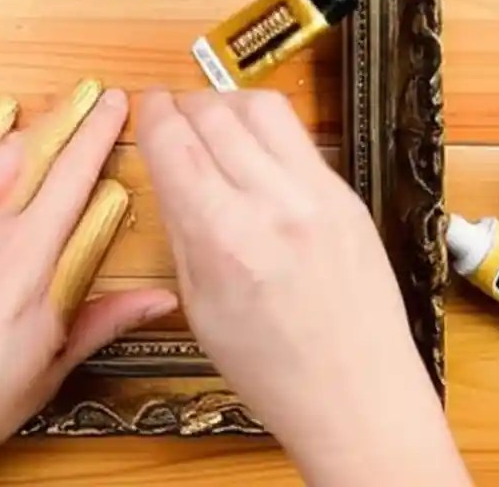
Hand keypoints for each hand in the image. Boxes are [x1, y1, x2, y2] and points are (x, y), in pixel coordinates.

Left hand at [0, 88, 176, 486]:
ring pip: (1, 157)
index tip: (122, 110)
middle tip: (100, 92)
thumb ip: (103, 321)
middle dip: (77, 120)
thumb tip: (157, 301)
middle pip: (43, 158)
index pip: (79, 182)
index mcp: (34, 265)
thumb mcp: (48, 368)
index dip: (102, 139)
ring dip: (35, 126)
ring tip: (59, 103)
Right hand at [135, 89, 468, 486]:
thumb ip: (181, 230)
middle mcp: (271, 204)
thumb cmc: (271, 369)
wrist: (356, 395)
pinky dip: (266, 129)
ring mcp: (317, 195)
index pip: (172, 142)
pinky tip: (253, 148)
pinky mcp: (348, 195)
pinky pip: (298, 138)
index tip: (142, 104)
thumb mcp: (199, 305)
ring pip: (260, 108)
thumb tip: (167, 172)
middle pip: (213, 115)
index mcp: (222, 239)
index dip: (150, 113)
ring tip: (210, 120)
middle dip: (182, 104)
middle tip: (169, 109)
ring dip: (225, 103)